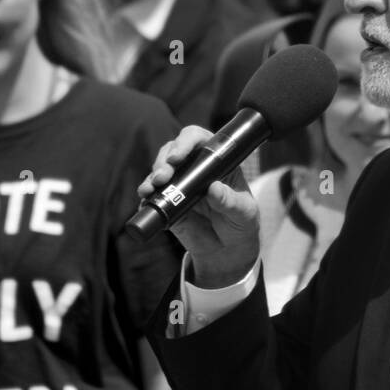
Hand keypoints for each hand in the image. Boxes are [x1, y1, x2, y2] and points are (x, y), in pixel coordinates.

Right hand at [138, 127, 260, 288]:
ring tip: (149, 190)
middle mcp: (195, 168)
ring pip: (159, 171)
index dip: (185, 142)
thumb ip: (231, 201)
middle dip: (163, 161)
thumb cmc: (241, 223)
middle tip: (162, 177)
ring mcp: (180, 184)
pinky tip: (145, 202)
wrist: (228, 250)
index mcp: (217, 162)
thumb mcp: (244, 212)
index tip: (177, 157)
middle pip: (172, 151)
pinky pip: (153, 197)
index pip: (199, 140)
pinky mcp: (168, 203)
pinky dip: (147, 198)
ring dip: (151, 177)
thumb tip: (214, 188)